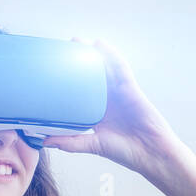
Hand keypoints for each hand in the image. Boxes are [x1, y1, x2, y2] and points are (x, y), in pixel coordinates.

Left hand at [40, 37, 179, 175]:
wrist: (150, 154)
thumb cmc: (126, 151)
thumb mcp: (93, 145)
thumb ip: (70, 142)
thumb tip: (45, 141)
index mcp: (98, 112)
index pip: (81, 92)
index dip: (69, 81)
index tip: (53, 71)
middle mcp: (108, 100)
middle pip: (91, 75)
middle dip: (78, 62)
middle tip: (62, 49)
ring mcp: (120, 93)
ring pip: (104, 68)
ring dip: (92, 53)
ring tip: (76, 41)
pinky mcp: (130, 89)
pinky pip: (120, 68)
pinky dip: (111, 55)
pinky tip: (100, 44)